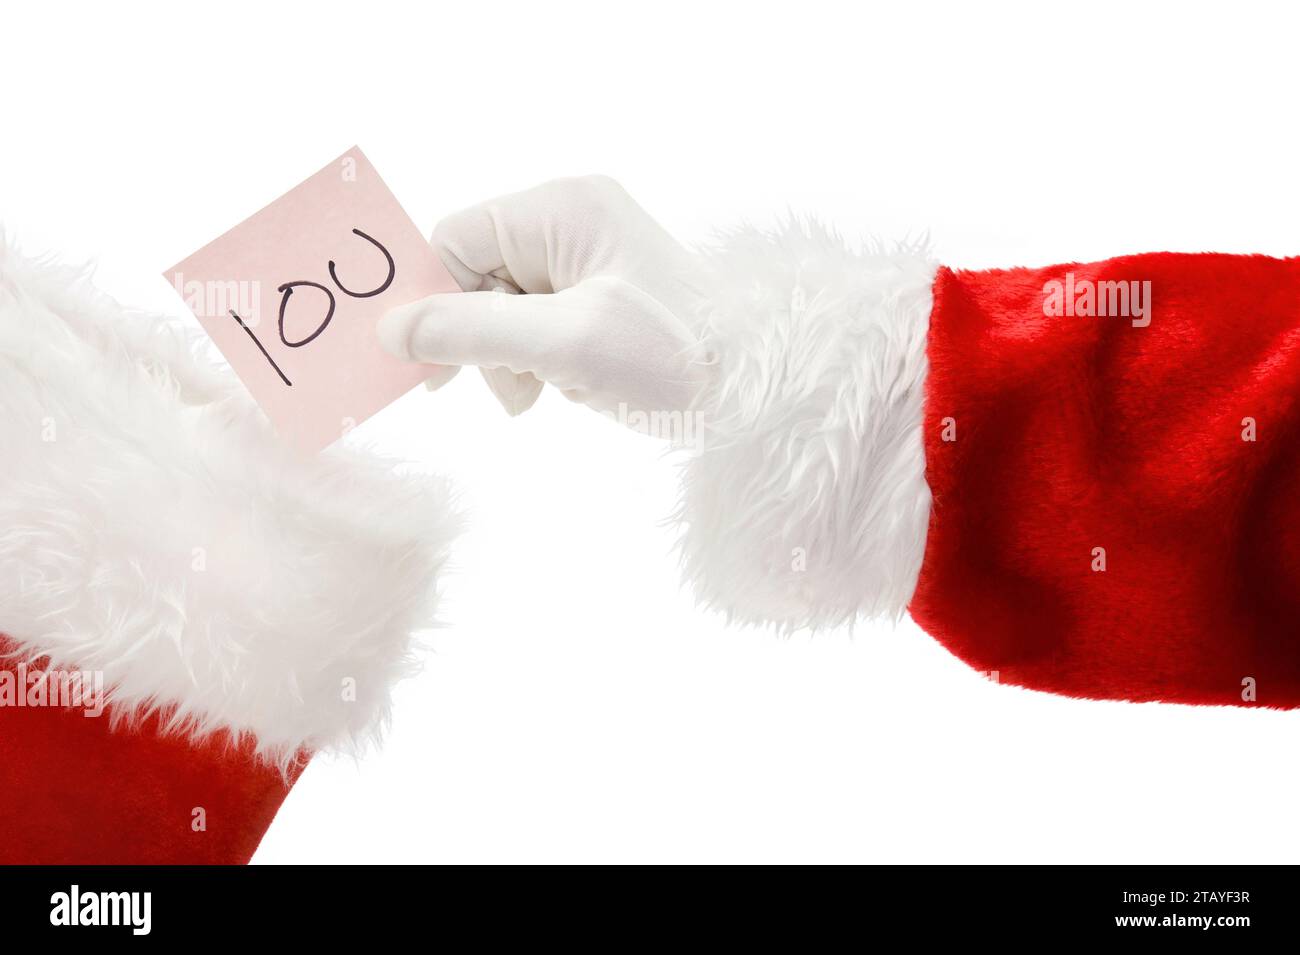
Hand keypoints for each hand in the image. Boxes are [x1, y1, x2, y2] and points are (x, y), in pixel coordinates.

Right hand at [378, 176, 712, 425]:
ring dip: (507, 356)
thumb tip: (390, 331)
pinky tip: (559, 387)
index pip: (458, 241)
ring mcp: (587, 257)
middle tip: (507, 390)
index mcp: (562, 209)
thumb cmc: (670, 356)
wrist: (755, 389)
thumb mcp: (564, 343)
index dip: (433, 301)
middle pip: (477, 275)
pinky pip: (536, 321)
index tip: (427, 365)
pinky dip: (535, 360)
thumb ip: (471, 332)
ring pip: (502, 305)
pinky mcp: (598, 295)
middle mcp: (571, 221)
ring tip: (540, 394)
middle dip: (479, 337)